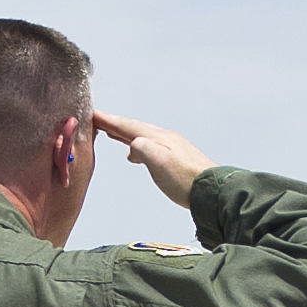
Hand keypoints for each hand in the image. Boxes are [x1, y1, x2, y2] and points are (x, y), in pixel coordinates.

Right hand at [92, 112, 212, 209]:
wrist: (212, 191)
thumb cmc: (186, 180)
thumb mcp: (158, 162)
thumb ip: (141, 149)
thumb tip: (132, 147)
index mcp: (158, 137)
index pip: (128, 126)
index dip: (110, 121)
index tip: (93, 115)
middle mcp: (165, 138)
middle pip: (134, 128)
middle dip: (115, 124)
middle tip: (98, 120)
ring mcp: (172, 147)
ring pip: (142, 136)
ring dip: (126, 134)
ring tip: (113, 134)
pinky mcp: (176, 159)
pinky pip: (150, 146)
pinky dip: (138, 146)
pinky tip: (137, 156)